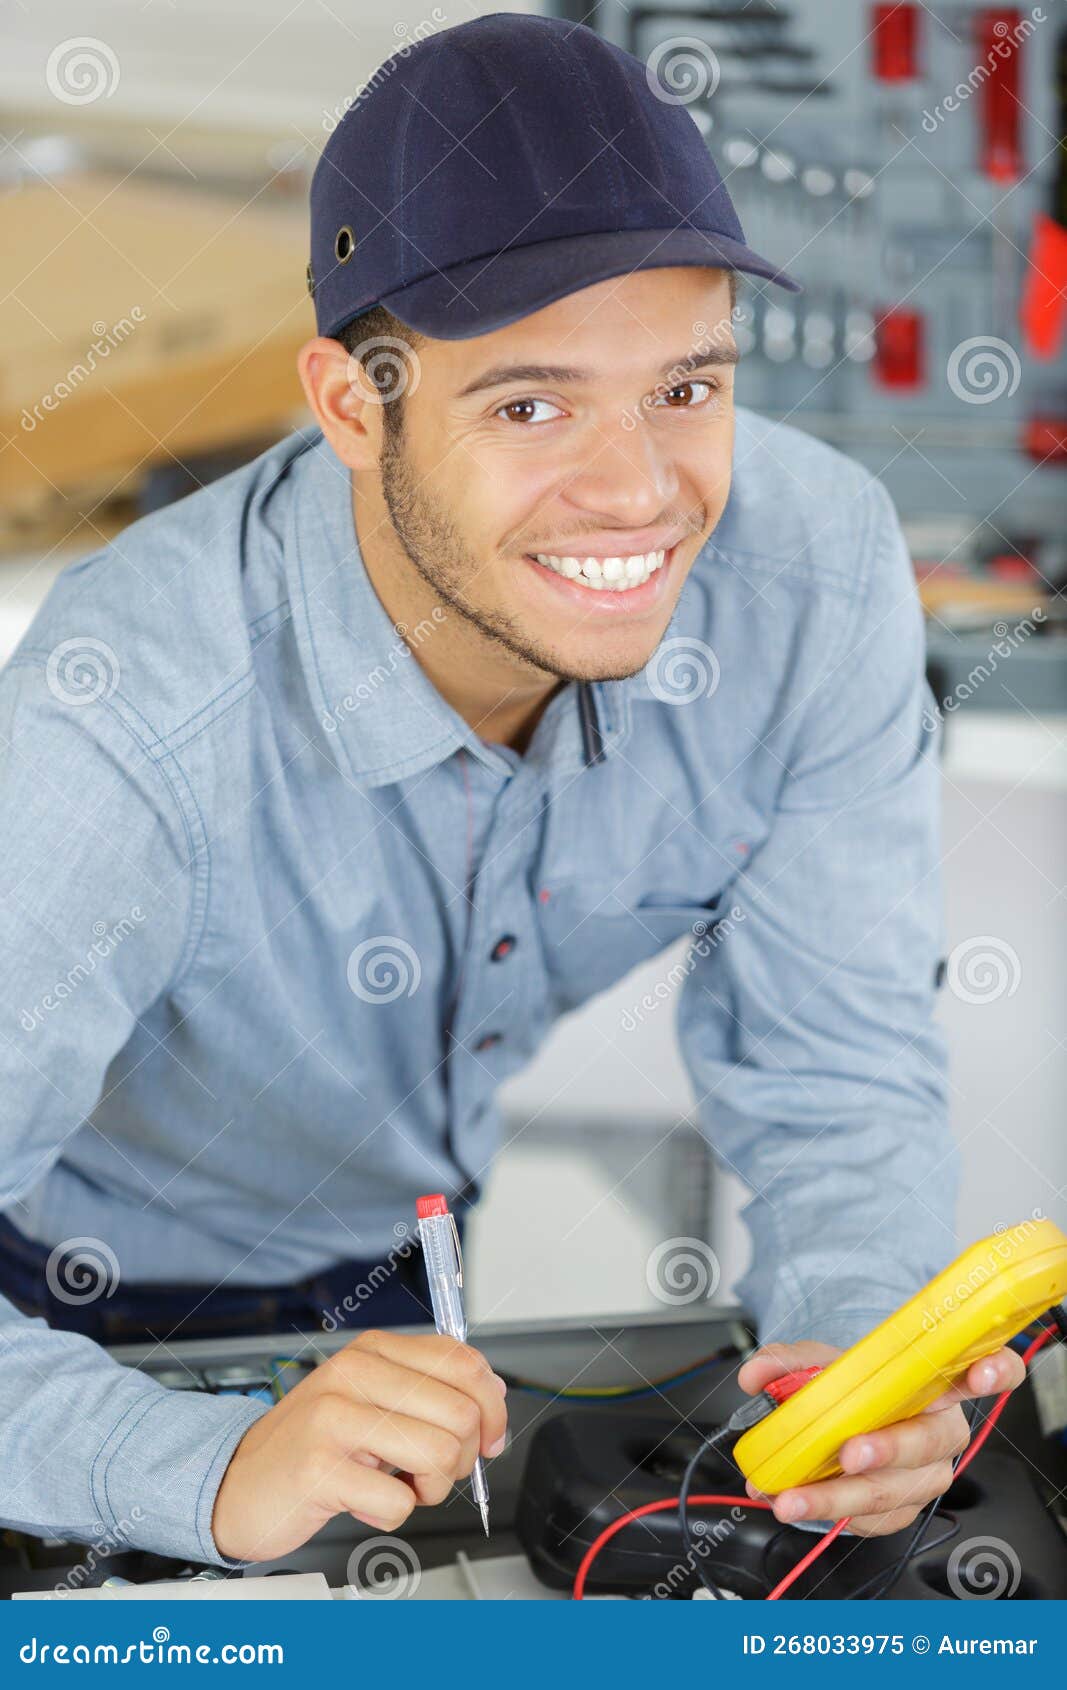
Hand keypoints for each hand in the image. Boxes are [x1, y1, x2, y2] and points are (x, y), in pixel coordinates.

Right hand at [211, 1329, 507, 1561]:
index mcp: (374, 1350)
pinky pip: (398, 1503)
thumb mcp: (371, 1399)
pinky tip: (363, 1502)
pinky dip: (391, 1516)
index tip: (489, 1438)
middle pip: (460, 1414)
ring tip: (398, 1486)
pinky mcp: (318, 1468)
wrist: (236, 1481)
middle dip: (460, 1459)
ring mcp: (333, 1418)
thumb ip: (428, 1391)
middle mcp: (354, 1373)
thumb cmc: (311, 1445)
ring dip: (429, 1490)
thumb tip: (493, 1400)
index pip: (464, 1362)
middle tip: (430, 1472)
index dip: (492, 1406)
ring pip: (438, 1456)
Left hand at [736, 1337, 1024, 1535]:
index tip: (979, 1374)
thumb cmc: (852, 1384)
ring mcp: (925, 1475)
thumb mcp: (819, 1359)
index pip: (987, 1371)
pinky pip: (876, 1520)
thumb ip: (786, 1361)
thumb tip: (754, 1374)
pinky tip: (807, 1507)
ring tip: (793, 1497)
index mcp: (936, 1382)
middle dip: (886, 1450)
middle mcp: (941, 1431)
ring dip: (839, 1496)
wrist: (848, 1418)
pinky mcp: (905, 1509)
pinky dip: (837, 1515)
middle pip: (926, 1444)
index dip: (993, 1372)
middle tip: (847, 1454)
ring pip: (893, 1492)